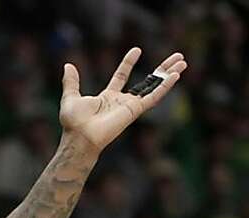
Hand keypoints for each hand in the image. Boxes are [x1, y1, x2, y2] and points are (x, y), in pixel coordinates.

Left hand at [59, 48, 185, 154]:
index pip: (121, 77)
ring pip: (154, 87)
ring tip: (182, 62)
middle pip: (146, 81)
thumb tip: (68, 65)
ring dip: (169, 75)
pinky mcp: (135, 110)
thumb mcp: (70, 97)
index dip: (128, 64)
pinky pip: (154, 97)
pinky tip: (176, 75)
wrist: (80, 136)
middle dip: (161, 69)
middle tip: (175, 57)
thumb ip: (71, 81)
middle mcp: (121, 101)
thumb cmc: (74, 122)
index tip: (137, 50)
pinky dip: (165, 86)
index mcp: (107, 97)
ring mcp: (130, 106)